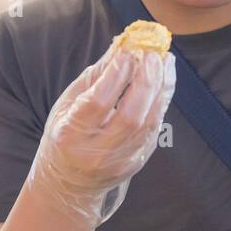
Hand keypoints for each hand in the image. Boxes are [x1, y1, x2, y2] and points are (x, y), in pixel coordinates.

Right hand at [24, 38, 175, 227]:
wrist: (68, 183)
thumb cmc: (65, 134)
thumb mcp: (67, 104)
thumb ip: (95, 77)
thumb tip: (122, 47)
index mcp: (70, 134)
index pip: (99, 102)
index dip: (117, 74)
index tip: (130, 49)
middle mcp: (96, 152)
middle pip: (131, 115)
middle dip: (146, 80)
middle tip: (154, 53)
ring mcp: (119, 161)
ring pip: (149, 123)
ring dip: (161, 88)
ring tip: (166, 61)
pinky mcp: (137, 162)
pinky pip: (154, 128)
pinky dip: (161, 101)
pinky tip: (164, 81)